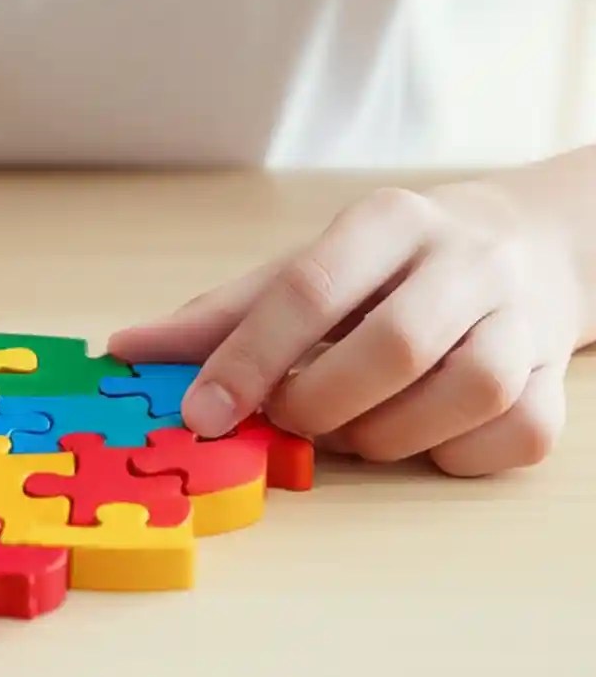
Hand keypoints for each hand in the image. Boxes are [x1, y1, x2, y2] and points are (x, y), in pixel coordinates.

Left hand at [108, 183, 585, 475]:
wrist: (528, 245)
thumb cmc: (388, 269)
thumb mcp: (305, 270)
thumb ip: (222, 314)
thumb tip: (124, 350)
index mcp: (387, 221)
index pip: (309, 288)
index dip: (248, 359)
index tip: (201, 413)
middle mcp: (464, 259)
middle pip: (394, 347)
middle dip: (320, 404)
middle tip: (288, 421)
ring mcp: (523, 317)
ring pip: (468, 394)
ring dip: (387, 436)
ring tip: (350, 430)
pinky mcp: (557, 377)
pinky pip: (515, 436)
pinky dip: (454, 455)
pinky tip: (421, 436)